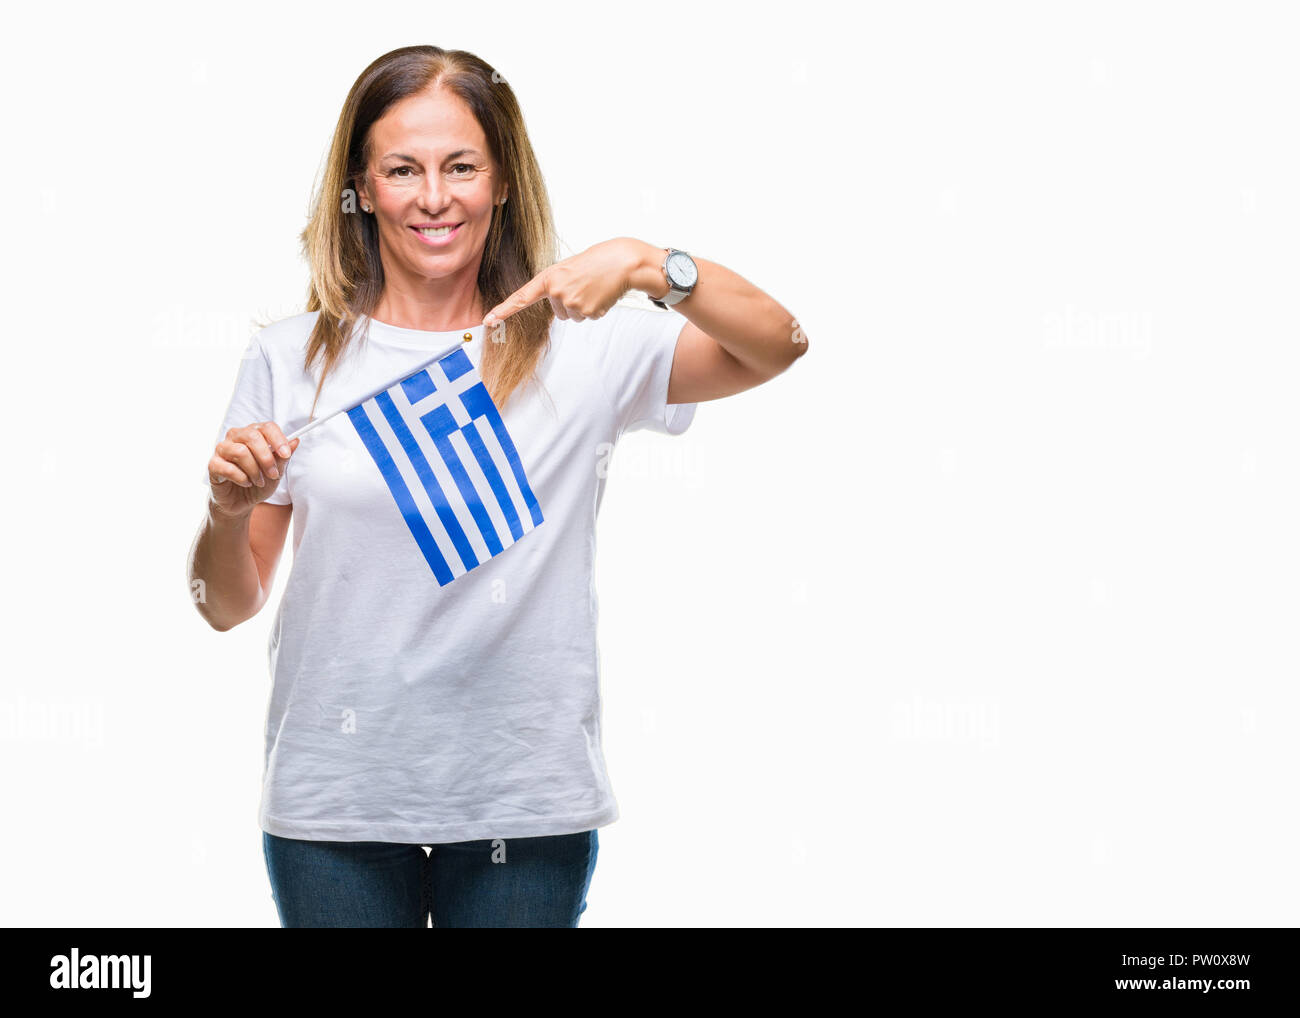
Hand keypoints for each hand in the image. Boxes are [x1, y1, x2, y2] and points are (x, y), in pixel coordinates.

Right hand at [207, 421, 298, 518]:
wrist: (241, 502)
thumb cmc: (258, 482)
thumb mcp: (276, 472)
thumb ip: (283, 457)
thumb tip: (295, 441)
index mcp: (253, 434)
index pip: (267, 427)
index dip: (278, 439)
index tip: (286, 454)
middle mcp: (236, 436)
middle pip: (252, 436)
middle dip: (266, 458)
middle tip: (273, 474)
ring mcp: (222, 449)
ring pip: (240, 452)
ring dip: (254, 470)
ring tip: (259, 482)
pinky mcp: (213, 464)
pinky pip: (228, 468)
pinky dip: (242, 478)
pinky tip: (246, 484)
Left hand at [482, 238, 645, 330]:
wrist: (622, 261)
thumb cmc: (597, 261)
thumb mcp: (569, 268)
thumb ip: (557, 285)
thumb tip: (560, 306)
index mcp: (549, 278)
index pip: (522, 297)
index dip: (504, 310)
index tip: (489, 320)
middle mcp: (557, 292)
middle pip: (558, 312)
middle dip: (570, 302)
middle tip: (584, 284)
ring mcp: (572, 303)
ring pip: (573, 316)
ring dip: (583, 306)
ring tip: (594, 288)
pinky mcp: (588, 312)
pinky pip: (588, 317)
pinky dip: (595, 308)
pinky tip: (602, 294)